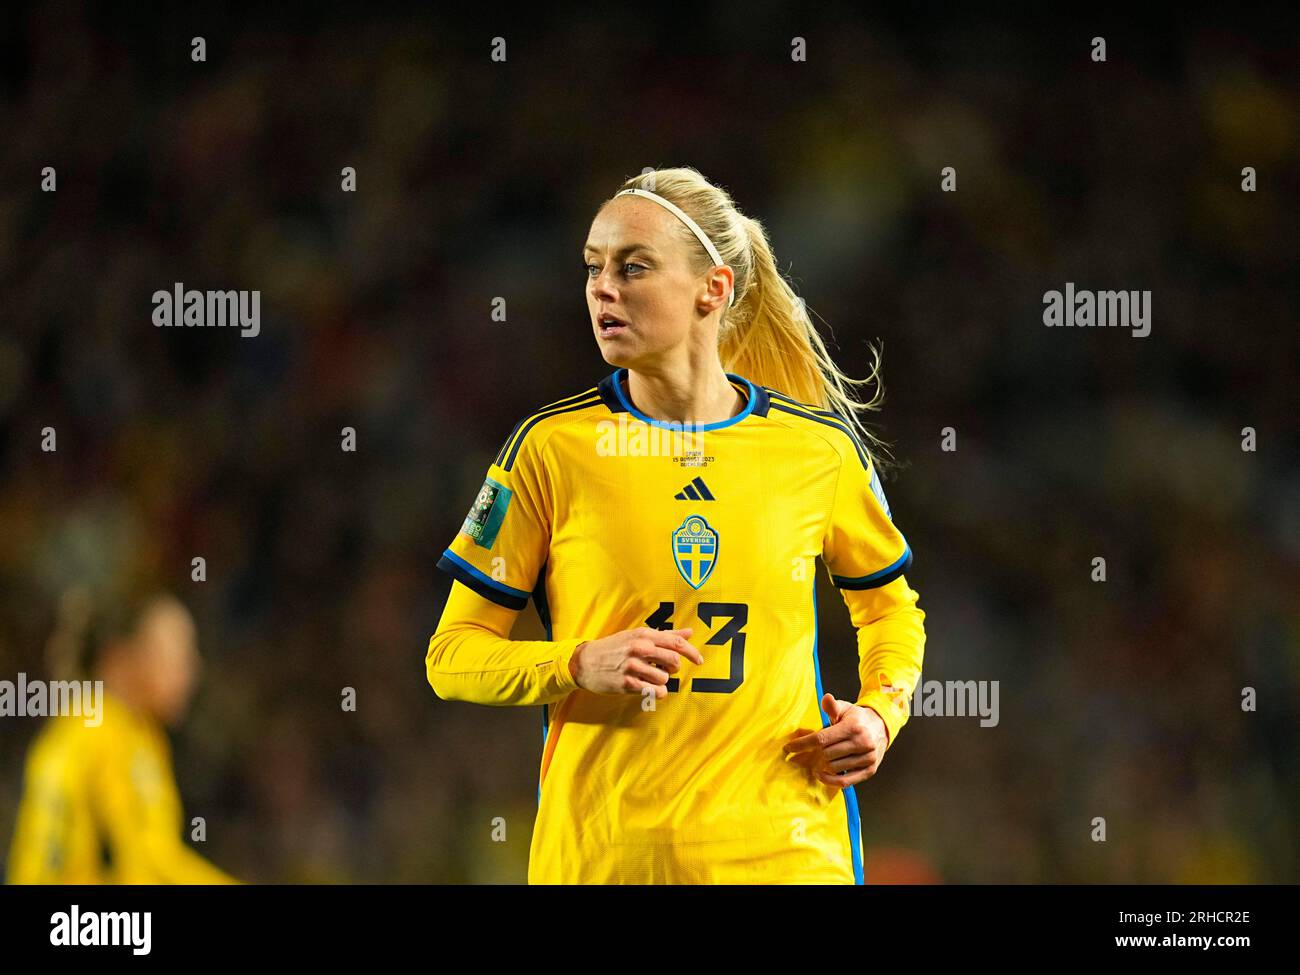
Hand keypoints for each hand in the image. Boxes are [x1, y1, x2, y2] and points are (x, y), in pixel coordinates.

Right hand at [570, 627, 703, 697]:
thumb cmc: (614, 647)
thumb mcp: (637, 636)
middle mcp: (639, 648)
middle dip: (674, 668)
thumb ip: (665, 635)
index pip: (676, 643)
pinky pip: (654, 691)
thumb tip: (689, 633)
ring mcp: (633, 666)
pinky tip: (648, 687)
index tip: (699, 661)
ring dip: (662, 681)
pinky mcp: (627, 683)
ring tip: (649, 677)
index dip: (692, 652)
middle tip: (665, 669)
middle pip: (673, 661)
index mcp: (643, 635)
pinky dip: (656, 692)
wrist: (584, 662)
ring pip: (665, 679)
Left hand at [783, 692, 888, 787]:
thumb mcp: (845, 708)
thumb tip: (826, 698)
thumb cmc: (857, 719)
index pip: (821, 739)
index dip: (802, 744)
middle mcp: (862, 743)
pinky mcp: (869, 770)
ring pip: (833, 767)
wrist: (882, 727)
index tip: (788, 748)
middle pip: (826, 754)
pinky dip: (830, 780)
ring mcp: (867, 758)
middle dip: (817, 751)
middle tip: (817, 747)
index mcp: (853, 727)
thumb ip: (833, 706)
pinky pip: (845, 781)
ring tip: (828, 754)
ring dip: (825, 763)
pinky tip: (821, 774)